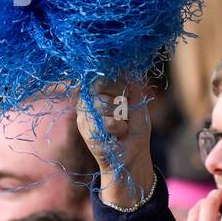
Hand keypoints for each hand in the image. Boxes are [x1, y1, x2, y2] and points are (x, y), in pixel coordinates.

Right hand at [75, 80, 153, 207]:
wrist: (133, 153)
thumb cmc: (135, 126)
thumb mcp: (136, 99)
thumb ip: (127, 83)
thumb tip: (118, 67)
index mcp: (101, 89)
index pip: (102, 73)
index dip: (116, 83)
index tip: (126, 96)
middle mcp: (89, 97)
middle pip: (99, 84)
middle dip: (119, 100)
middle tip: (124, 114)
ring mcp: (85, 112)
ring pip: (101, 102)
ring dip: (119, 115)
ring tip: (121, 125)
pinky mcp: (84, 127)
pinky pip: (103, 119)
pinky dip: (117, 127)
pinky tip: (117, 134)